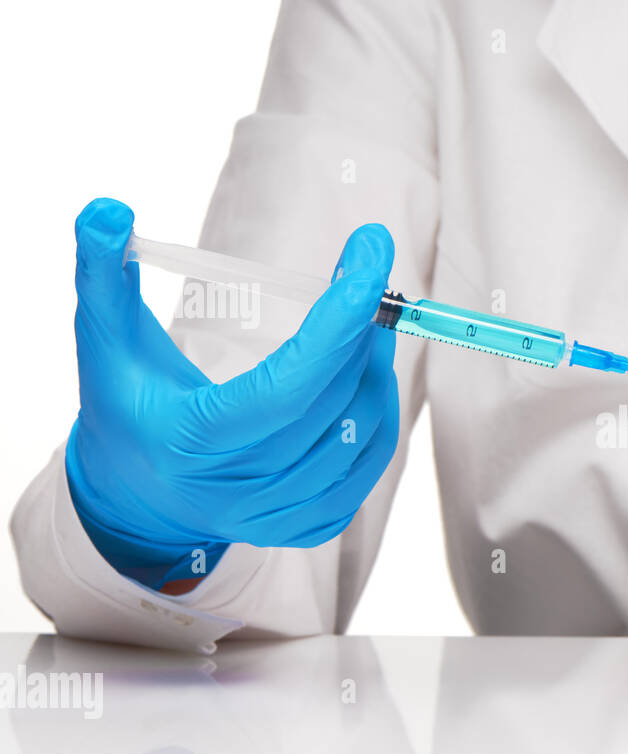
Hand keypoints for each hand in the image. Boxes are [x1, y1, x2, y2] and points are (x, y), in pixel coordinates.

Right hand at [65, 198, 399, 588]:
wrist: (136, 498)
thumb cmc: (125, 409)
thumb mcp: (104, 343)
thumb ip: (101, 274)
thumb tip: (108, 210)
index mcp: (192, 442)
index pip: (287, 386)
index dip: (337, 324)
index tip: (369, 259)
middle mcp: (240, 488)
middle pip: (332, 401)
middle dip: (361, 327)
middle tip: (367, 270)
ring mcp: (278, 512)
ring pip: (362, 431)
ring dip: (376, 365)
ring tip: (369, 318)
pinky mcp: (309, 524)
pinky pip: (370, 463)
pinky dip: (380, 412)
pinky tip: (369, 373)